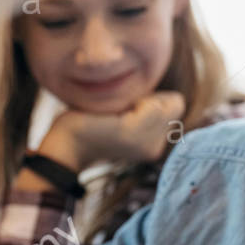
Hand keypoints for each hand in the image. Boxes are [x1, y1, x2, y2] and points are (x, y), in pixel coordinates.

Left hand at [37, 90, 184, 170]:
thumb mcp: (129, 115)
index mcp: (156, 146)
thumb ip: (150, 107)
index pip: (176, 105)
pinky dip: (136, 99)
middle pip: (175, 103)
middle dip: (151, 98)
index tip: (129, 111)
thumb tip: (172, 96)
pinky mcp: (132, 133)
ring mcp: (146, 143)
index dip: (154, 99)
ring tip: (119, 113)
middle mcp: (156, 149)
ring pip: (167, 103)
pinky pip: (154, 105)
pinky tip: (115, 114)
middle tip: (122, 112)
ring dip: (143, 98)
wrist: (67, 143)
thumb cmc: (93, 122)